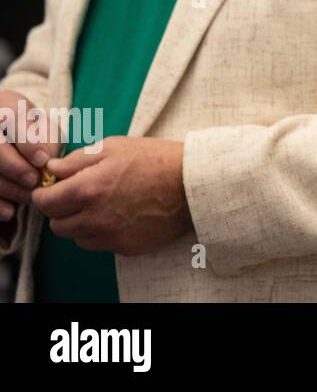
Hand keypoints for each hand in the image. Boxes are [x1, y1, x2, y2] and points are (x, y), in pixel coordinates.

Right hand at [0, 90, 60, 228]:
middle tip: (35, 181)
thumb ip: (46, 137)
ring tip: (30, 197)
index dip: (27, 142)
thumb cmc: (30, 129)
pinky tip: (9, 212)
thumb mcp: (42, 126)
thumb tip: (45, 160)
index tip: (43, 161)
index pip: (13, 117)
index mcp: (6, 104)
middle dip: (15, 168)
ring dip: (8, 188)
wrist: (5, 130)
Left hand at [31, 136, 191, 255]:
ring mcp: (111, 236)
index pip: (44, 202)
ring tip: (104, 206)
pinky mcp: (126, 247)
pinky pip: (101, 245)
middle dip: (62, 210)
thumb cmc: (156, 159)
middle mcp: (94, 218)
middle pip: (57, 225)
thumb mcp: (115, 147)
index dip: (45, 193)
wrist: (194, 182)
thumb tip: (52, 169)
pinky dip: (104, 233)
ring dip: (82, 224)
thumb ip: (77, 160)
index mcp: (87, 189)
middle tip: (81, 196)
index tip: (54, 188)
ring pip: (77, 237)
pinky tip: (122, 215)